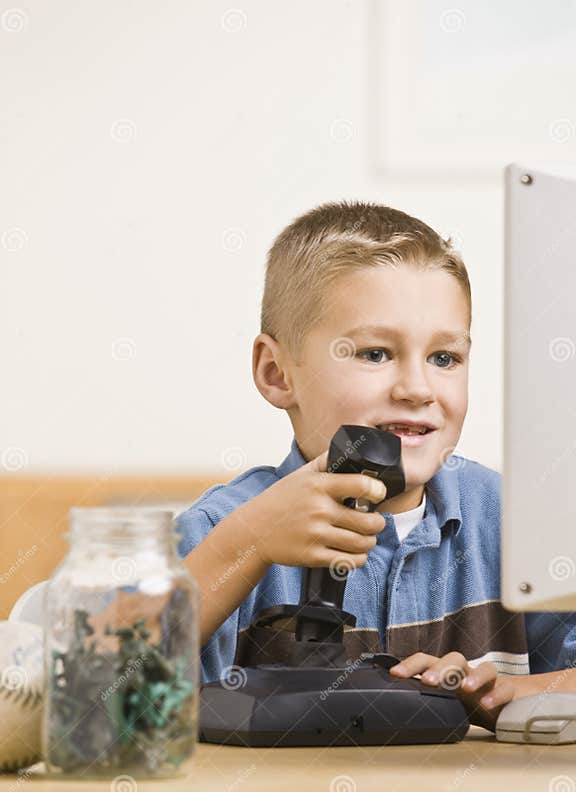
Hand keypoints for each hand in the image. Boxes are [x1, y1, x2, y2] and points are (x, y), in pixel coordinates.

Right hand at [240, 449, 387, 569]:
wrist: (253, 530)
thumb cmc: (280, 500)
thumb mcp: (301, 475)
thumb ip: (326, 461)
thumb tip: (351, 450)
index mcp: (318, 486)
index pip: (362, 485)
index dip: (377, 491)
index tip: (378, 495)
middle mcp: (319, 510)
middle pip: (369, 521)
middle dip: (378, 522)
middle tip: (375, 521)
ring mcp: (316, 535)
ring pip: (362, 543)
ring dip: (370, 541)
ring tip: (366, 537)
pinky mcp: (312, 556)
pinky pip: (349, 561)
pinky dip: (358, 558)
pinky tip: (354, 552)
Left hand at [389, 651, 515, 731]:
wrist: (507, 704)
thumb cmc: (470, 702)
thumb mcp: (445, 701)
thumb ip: (426, 699)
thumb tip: (394, 706)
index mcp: (448, 673)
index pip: (427, 660)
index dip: (410, 665)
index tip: (395, 674)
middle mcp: (468, 672)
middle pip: (454, 658)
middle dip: (440, 668)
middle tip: (427, 681)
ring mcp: (489, 680)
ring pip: (485, 668)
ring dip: (474, 676)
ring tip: (465, 688)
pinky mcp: (509, 691)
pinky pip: (505, 688)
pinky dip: (496, 694)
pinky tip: (487, 704)